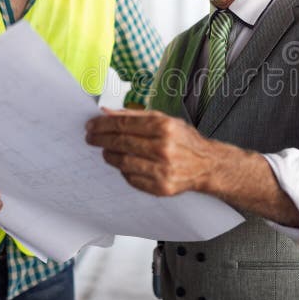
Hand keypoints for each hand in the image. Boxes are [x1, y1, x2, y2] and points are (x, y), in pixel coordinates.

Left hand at [85, 108, 217, 196]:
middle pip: (120, 143)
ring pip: (122, 162)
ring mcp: (162, 170)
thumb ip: (134, 115)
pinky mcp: (160, 187)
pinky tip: (125, 163)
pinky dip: (124, 170)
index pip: (123, 124)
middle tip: (91, 138)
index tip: (91, 125)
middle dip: (100, 139)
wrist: (207, 165)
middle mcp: (163, 148)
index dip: (103, 125)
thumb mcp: (164, 120)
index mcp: (164, 127)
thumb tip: (107, 113)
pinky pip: (131, 178)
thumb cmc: (185, 140)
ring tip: (106, 151)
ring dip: (109, 155)